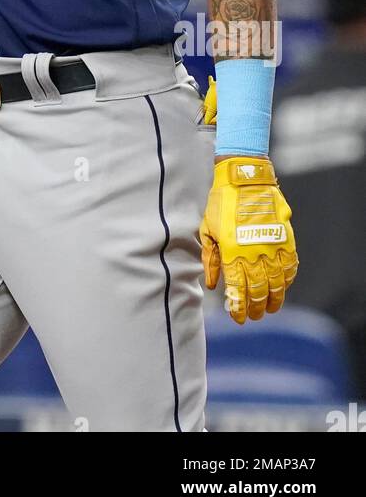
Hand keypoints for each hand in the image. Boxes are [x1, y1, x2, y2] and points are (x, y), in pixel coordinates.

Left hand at [200, 156, 297, 323]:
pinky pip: (290, 266)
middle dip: (255, 307)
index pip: (237, 289)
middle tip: (254, 316)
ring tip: (270, 308)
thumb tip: (212, 284)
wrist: (245, 179)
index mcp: (232, 252)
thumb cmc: (222, 202)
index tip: (238, 318)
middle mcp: (254, 253)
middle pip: (258, 290)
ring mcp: (272, 247)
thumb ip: (210, 258)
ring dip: (274, 299)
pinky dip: (288, 280)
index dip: (238, 307)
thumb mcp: (207, 229)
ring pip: (277, 283)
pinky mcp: (285, 238)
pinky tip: (284, 287)